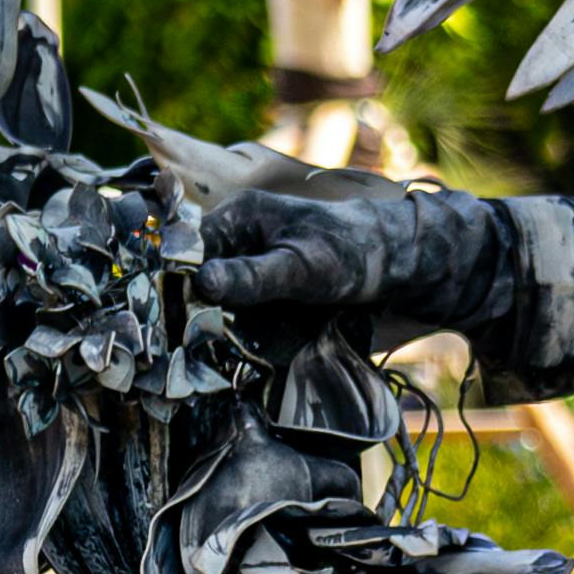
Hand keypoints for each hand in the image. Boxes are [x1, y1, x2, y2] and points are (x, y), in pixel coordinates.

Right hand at [197, 174, 509, 348]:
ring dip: (212, 324)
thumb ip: (252, 277)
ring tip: (206, 356)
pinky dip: (236, 327)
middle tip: (187, 350)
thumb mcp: (301, 268)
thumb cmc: (355, 254)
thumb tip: (202, 283)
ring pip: (215, 297)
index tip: (170, 327)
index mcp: (239, 217)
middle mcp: (239, 236)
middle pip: (195, 276)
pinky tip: (233, 350)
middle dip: (191, 310)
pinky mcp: (266, 284)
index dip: (173, 287)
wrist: (403, 262)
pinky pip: (239, 307)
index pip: (184, 252)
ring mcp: (252, 261)